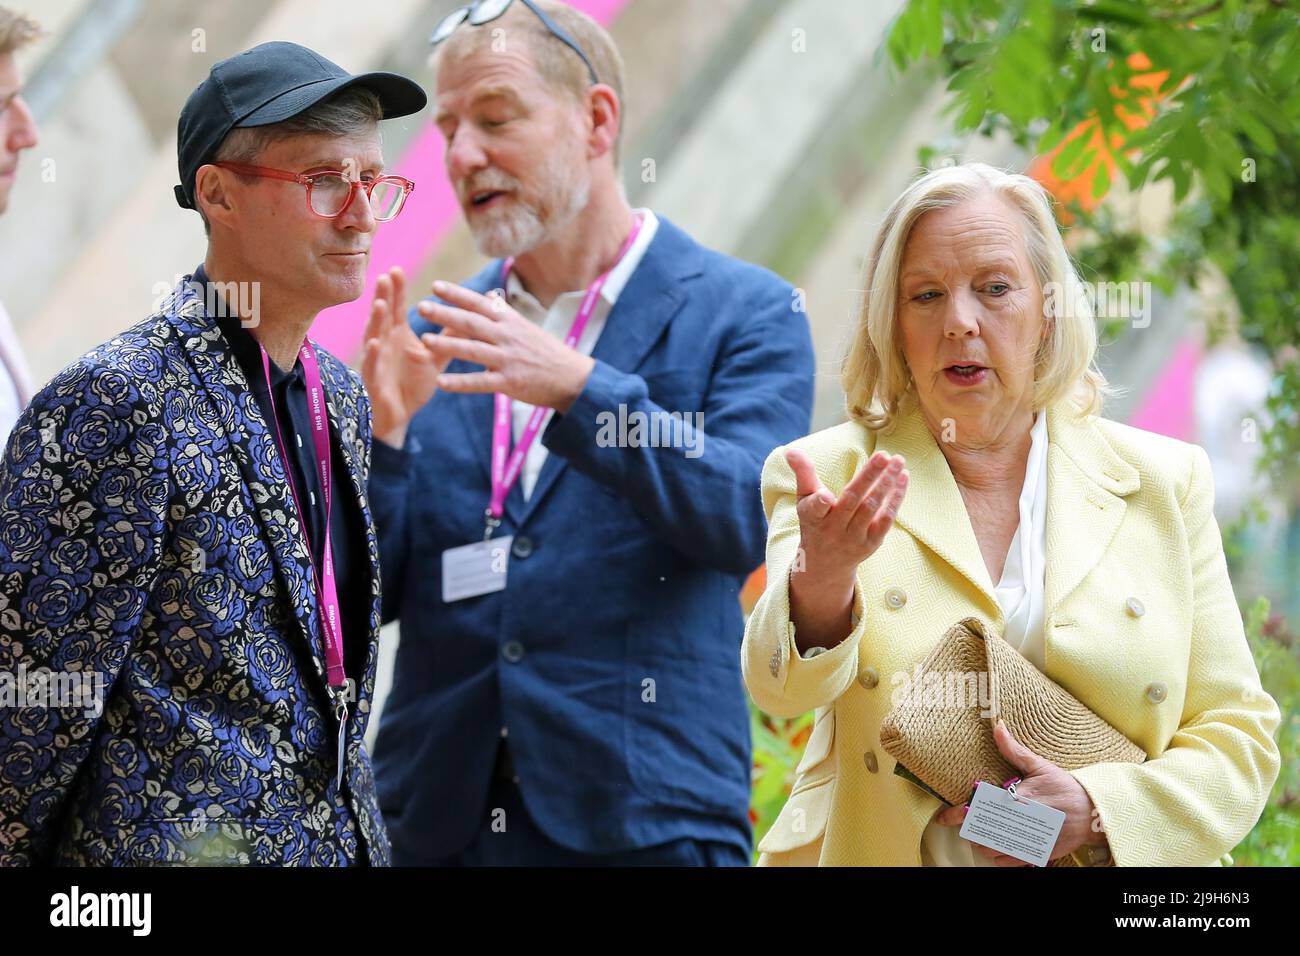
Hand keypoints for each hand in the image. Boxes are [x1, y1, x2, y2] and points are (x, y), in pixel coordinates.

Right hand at [361, 267, 455, 446]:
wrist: (401, 414)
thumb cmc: (414, 383)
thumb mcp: (435, 357)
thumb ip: (449, 338)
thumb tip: (469, 316)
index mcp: (398, 334)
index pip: (396, 307)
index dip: (395, 290)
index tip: (396, 270)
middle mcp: (384, 342)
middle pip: (382, 316)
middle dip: (383, 296)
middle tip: (386, 277)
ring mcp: (376, 359)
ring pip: (373, 336)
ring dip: (375, 320)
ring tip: (380, 304)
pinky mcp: (373, 378)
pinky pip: (371, 364)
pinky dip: (371, 354)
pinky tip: (373, 343)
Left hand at [416, 280, 594, 412]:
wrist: (572, 378)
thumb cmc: (546, 352)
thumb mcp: (527, 327)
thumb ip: (504, 314)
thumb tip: (488, 296)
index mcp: (510, 322)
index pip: (479, 303)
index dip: (457, 294)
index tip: (436, 286)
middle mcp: (507, 337)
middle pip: (471, 323)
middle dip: (445, 314)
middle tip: (421, 307)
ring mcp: (508, 359)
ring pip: (472, 350)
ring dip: (447, 344)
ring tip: (425, 340)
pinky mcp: (509, 382)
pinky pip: (480, 383)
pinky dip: (460, 383)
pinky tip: (441, 382)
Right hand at [784, 449, 907, 651]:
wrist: (826, 564)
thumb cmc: (815, 522)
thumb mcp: (804, 500)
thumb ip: (802, 474)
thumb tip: (791, 450)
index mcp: (813, 517)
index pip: (814, 509)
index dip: (819, 503)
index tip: (825, 495)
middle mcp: (833, 529)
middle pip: (851, 502)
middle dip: (868, 477)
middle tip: (883, 455)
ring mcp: (854, 537)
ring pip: (871, 507)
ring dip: (887, 483)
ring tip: (898, 461)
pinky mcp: (871, 542)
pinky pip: (886, 518)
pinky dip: (896, 498)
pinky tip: (903, 478)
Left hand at [933, 719, 1107, 865]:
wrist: (1093, 812)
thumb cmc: (1064, 786)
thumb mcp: (1040, 766)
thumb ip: (1014, 750)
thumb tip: (997, 726)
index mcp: (1020, 797)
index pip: (981, 807)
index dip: (958, 814)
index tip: (944, 816)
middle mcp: (1024, 821)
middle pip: (982, 831)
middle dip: (970, 828)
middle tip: (966, 822)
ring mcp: (1031, 841)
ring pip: (992, 849)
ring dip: (981, 842)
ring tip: (981, 833)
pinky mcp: (1038, 855)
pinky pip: (1008, 862)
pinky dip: (997, 857)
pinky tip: (997, 846)